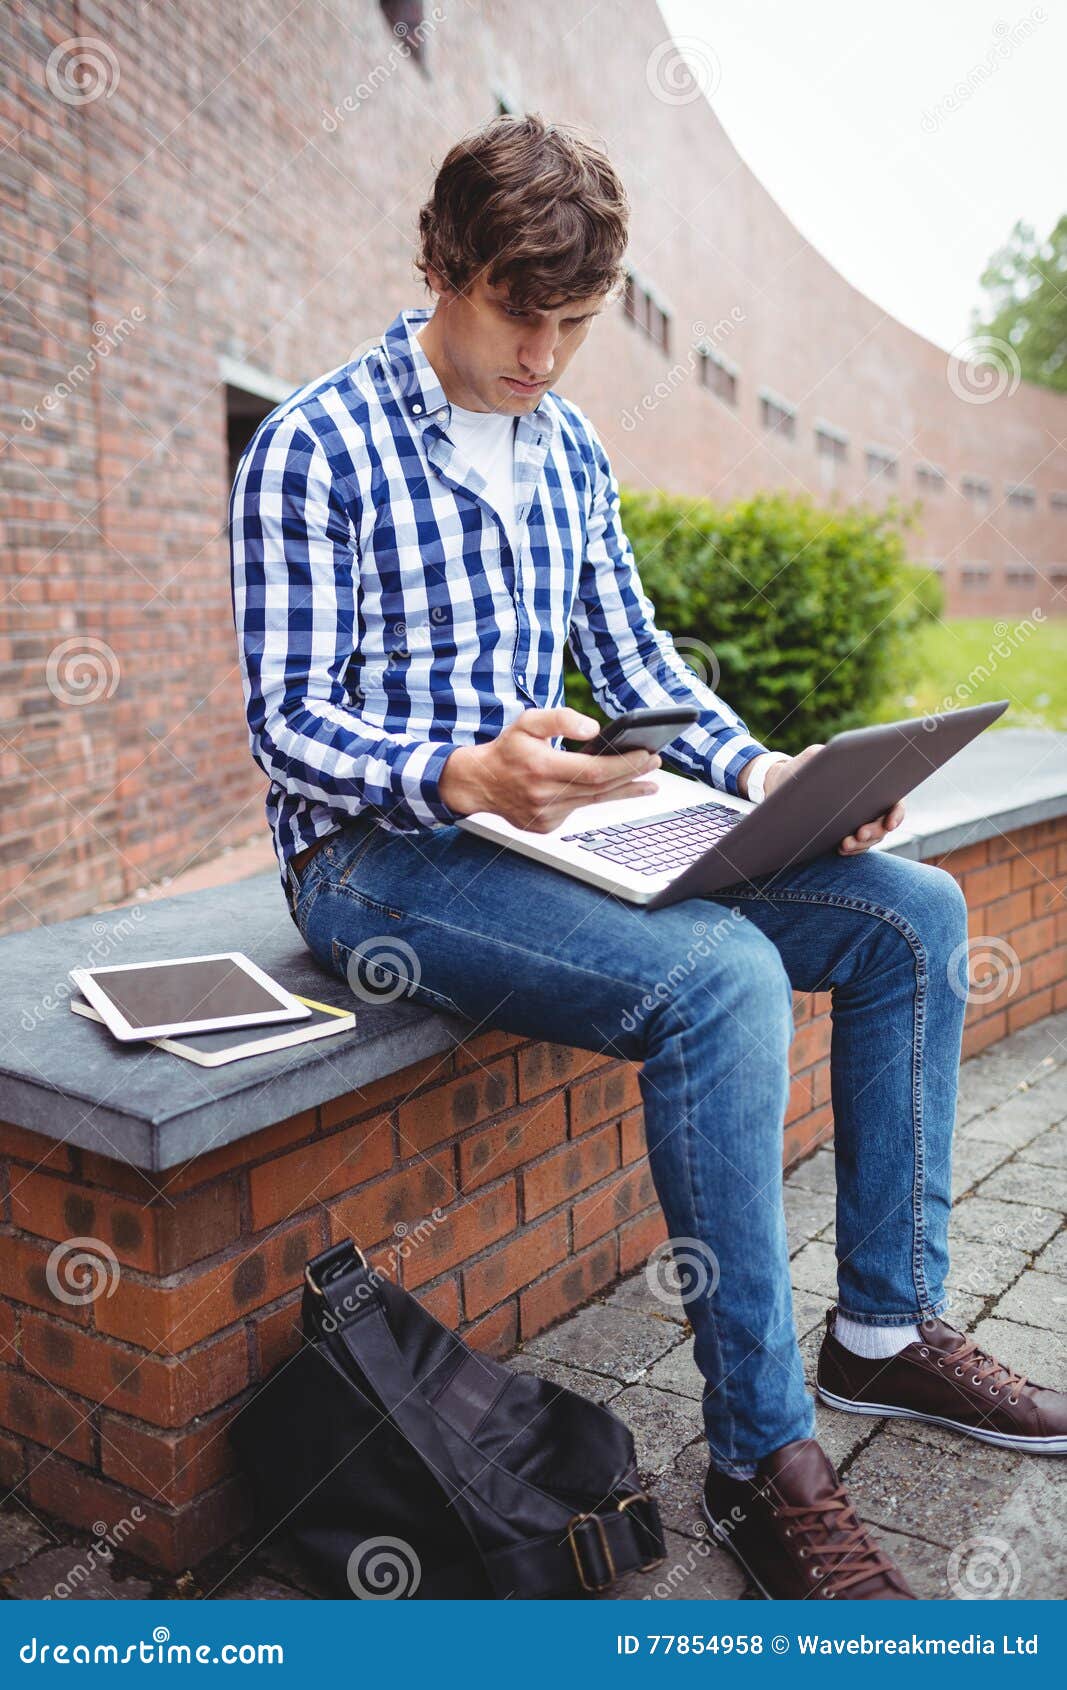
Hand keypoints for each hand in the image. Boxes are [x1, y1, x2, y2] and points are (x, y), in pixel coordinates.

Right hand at [439, 707, 661, 832]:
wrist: (479, 783)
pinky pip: (578, 810)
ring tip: (649, 782)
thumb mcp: (528, 722)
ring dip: (625, 790)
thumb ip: (560, 719)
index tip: (648, 754)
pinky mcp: (546, 826)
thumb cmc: (507, 749)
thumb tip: (594, 729)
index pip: (594, 770)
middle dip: (632, 774)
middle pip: (600, 788)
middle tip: (655, 761)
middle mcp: (544, 796)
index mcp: (541, 768)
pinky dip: (596, 797)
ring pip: (594, 802)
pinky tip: (612, 788)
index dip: (624, 764)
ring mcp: (546, 816)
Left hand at [760, 744, 906, 855]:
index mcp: (869, 784)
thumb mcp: (812, 756)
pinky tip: (840, 848)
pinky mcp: (845, 833)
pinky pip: (855, 845)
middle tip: (859, 834)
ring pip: (870, 838)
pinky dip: (850, 849)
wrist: (783, 785)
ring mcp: (859, 820)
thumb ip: (823, 756)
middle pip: (883, 824)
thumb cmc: (802, 767)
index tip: (889, 824)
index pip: (894, 801)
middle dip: (874, 832)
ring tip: (844, 844)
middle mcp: (869, 804)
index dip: (896, 814)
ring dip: (860, 844)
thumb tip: (830, 758)